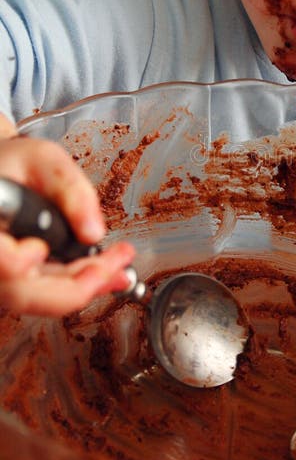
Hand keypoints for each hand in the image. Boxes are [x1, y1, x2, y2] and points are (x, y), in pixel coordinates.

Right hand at [0, 132, 134, 315]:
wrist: (2, 170)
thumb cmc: (14, 162)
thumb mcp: (44, 159)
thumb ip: (70, 190)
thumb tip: (92, 231)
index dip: (17, 263)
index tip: (41, 248)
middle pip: (23, 293)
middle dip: (79, 285)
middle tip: (117, 268)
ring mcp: (1, 272)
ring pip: (36, 299)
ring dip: (84, 287)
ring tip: (119, 269)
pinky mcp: (14, 280)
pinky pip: (43, 295)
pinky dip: (77, 286)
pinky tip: (103, 273)